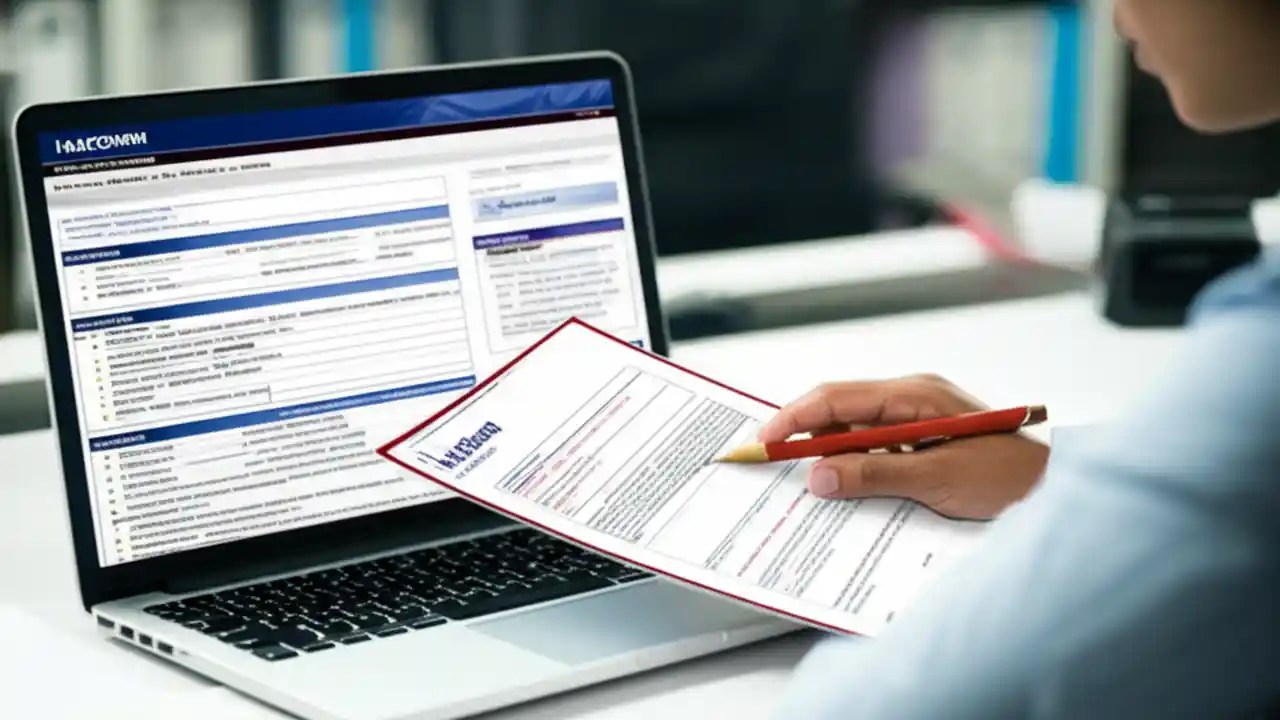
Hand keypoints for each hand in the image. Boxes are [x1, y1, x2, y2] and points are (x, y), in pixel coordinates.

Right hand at [757, 375, 1048, 519]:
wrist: (1056, 490)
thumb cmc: (1011, 478)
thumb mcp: (937, 480)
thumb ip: (875, 475)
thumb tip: (819, 476)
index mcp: (914, 395)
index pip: (837, 398)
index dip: (795, 418)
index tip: (765, 440)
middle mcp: (912, 398)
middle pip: (840, 410)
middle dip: (804, 437)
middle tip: (771, 463)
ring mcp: (917, 416)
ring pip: (854, 431)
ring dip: (830, 455)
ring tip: (806, 483)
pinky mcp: (921, 439)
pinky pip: (874, 446)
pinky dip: (853, 464)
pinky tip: (844, 487)